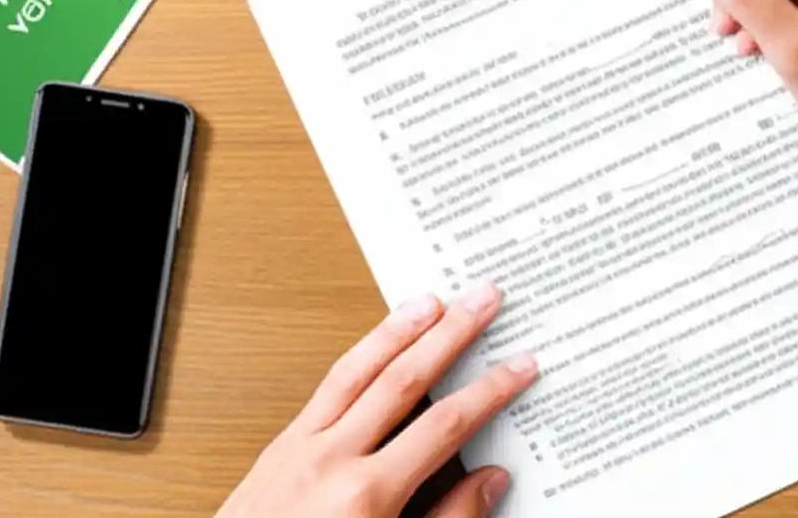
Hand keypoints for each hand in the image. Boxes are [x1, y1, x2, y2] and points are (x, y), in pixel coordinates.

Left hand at [215, 282, 536, 517]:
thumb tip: (489, 482)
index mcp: (366, 496)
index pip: (445, 426)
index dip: (490, 391)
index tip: (518, 366)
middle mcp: (331, 460)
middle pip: (404, 379)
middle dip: (450, 335)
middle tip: (482, 301)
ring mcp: (300, 448)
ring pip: (358, 369)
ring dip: (398, 330)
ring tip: (430, 302)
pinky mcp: (279, 447)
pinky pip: (325, 387)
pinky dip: (356, 357)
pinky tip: (374, 344)